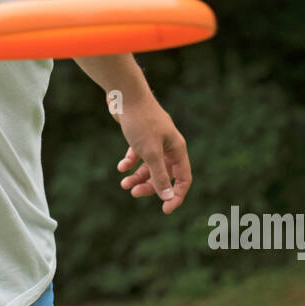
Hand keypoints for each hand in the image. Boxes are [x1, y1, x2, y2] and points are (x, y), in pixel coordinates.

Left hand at [113, 96, 192, 214]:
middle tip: (134, 193)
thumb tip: (168, 197)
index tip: (165, 210)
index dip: (177, 195)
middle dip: (150, 186)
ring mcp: (154, 140)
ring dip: (138, 177)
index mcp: (177, 149)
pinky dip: (130, 163)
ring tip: (124, 184)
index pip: (183, 178)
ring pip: (149, 166)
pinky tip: (121, 167)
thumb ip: (159, 176)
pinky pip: (138, 155)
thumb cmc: (141, 122)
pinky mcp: (140, 136)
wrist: (125, 95)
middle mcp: (168, 145)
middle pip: (164, 174)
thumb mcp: (150, 152)